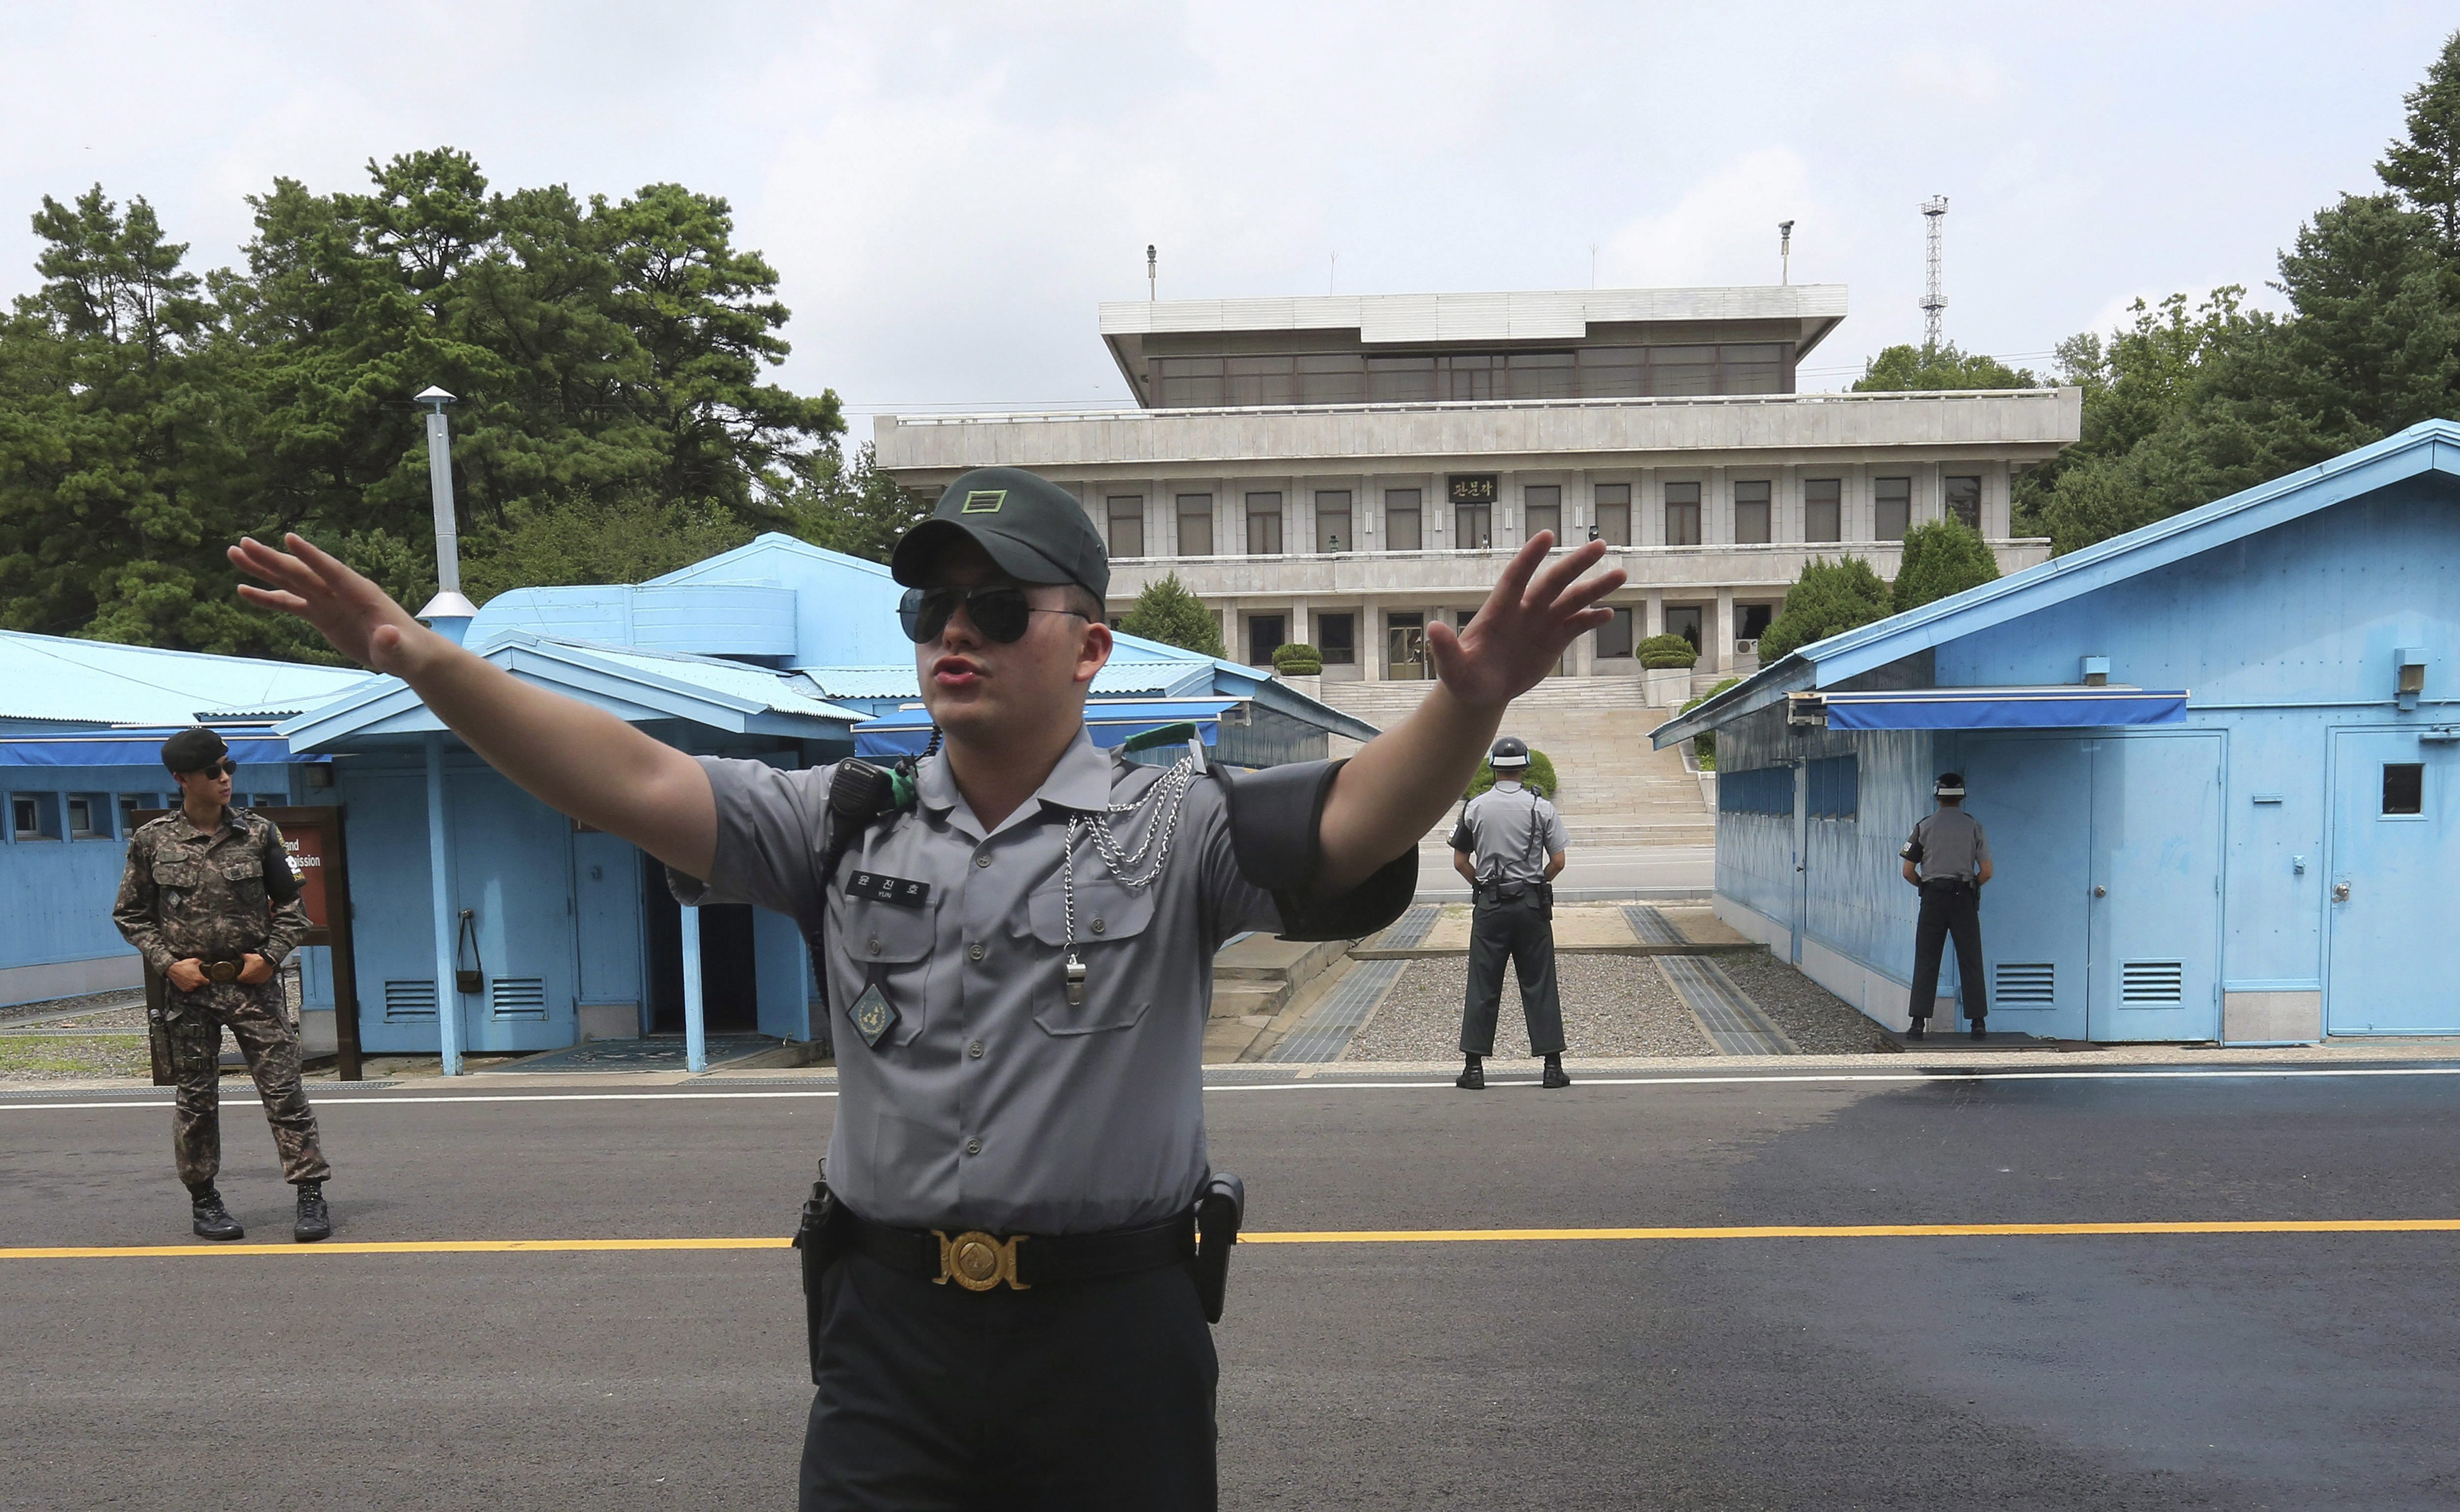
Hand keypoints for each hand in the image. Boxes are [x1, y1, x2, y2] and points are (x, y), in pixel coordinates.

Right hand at [166, 959, 206, 991]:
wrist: (172, 969)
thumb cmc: (183, 965)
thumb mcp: (194, 961)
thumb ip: (202, 962)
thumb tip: (205, 963)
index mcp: (199, 978)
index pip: (207, 982)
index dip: (207, 980)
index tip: (205, 978)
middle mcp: (195, 984)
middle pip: (201, 985)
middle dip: (199, 981)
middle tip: (196, 977)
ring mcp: (189, 987)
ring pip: (195, 987)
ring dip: (194, 984)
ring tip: (190, 978)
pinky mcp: (184, 989)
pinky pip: (189, 989)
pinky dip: (189, 986)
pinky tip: (187, 981)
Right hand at [228, 533, 437, 674]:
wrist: (405, 654)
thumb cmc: (407, 651)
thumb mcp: (401, 651)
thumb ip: (393, 643)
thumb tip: (388, 635)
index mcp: (360, 593)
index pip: (331, 571)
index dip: (311, 556)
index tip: (288, 538)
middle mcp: (340, 592)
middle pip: (302, 572)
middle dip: (273, 558)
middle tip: (244, 543)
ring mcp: (328, 602)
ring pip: (290, 582)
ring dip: (263, 569)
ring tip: (235, 554)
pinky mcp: (320, 615)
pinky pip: (289, 603)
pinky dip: (267, 598)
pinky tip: (243, 590)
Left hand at [238, 953, 273, 985]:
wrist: (269, 962)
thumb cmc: (258, 960)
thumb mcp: (248, 956)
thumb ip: (242, 956)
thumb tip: (240, 955)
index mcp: (244, 975)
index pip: (239, 979)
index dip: (238, 976)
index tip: (239, 974)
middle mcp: (250, 980)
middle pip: (245, 981)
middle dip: (245, 978)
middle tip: (246, 973)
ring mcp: (256, 981)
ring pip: (251, 981)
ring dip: (251, 978)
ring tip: (252, 973)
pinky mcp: (262, 980)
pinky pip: (258, 981)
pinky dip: (257, 978)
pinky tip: (258, 974)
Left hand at [1427, 533, 1624, 710]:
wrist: (1480, 691)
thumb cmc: (1464, 677)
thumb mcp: (1453, 668)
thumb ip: (1445, 649)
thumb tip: (1433, 629)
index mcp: (1500, 611)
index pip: (1517, 577)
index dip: (1530, 557)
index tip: (1547, 535)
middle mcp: (1524, 611)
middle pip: (1553, 581)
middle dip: (1576, 564)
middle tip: (1600, 545)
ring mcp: (1541, 623)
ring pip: (1572, 600)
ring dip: (1596, 587)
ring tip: (1621, 573)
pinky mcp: (1554, 640)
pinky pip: (1577, 625)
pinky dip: (1592, 619)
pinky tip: (1608, 613)